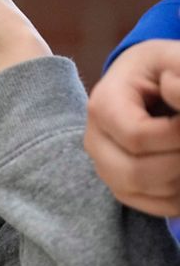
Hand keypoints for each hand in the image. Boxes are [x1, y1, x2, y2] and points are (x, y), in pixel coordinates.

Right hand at [84, 38, 179, 215]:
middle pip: (137, 173)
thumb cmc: (163, 69)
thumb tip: (174, 90)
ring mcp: (105, 167)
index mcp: (102, 106)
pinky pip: (155, 206)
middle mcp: (95, 142)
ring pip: (145, 192)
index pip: (137, 137)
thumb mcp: (174, 59)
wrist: (146, 82)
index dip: (176, 135)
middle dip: (179, 161)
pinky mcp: (122, 186)